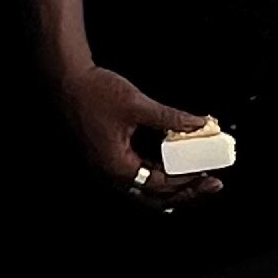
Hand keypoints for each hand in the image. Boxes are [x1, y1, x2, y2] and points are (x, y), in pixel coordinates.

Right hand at [56, 63, 220, 206]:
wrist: (66, 80)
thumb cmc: (94, 91)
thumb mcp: (137, 104)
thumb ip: (170, 118)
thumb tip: (199, 124)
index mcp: (116, 166)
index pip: (160, 184)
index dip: (187, 180)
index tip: (208, 172)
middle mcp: (110, 173)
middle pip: (154, 196)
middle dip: (185, 192)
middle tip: (210, 185)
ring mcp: (107, 168)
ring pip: (145, 190)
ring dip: (172, 187)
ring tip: (196, 180)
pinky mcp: (107, 158)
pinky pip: (137, 176)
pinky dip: (158, 176)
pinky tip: (172, 168)